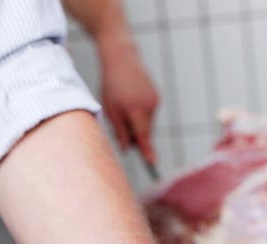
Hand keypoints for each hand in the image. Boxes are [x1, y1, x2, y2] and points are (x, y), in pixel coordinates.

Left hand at [98, 36, 159, 164]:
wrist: (122, 57)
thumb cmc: (111, 84)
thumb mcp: (111, 111)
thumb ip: (120, 131)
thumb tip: (128, 148)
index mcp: (137, 111)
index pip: (143, 137)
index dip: (147, 151)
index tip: (153, 163)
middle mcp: (150, 106)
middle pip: (144, 132)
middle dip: (134, 135)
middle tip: (119, 122)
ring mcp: (155, 100)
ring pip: (146, 123)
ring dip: (136, 123)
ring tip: (123, 105)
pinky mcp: (156, 95)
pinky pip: (148, 114)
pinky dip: (140, 114)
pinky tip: (130, 101)